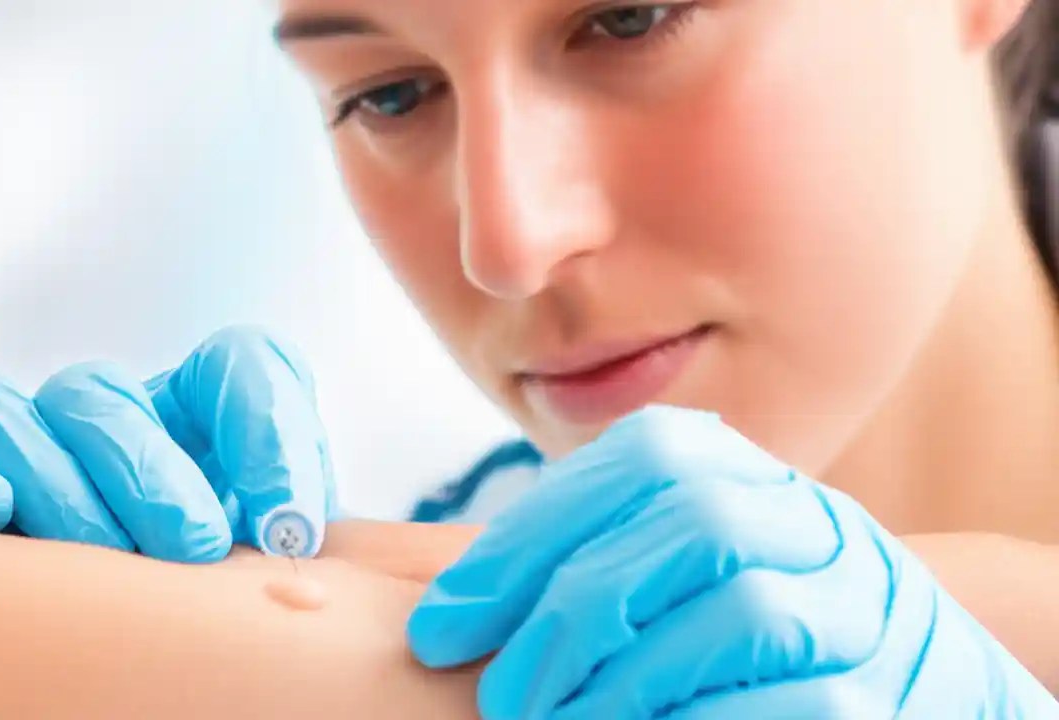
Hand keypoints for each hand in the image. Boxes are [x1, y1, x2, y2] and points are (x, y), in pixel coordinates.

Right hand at [0, 326, 335, 561]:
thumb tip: (295, 542)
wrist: (154, 635)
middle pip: (97, 391)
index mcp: (198, 412)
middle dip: (148, 468)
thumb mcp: (265, 561)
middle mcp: (101, 412)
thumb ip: (286, 529)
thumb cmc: (217, 594)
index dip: (266, 425)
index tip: (290, 519)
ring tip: (99, 552)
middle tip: (191, 545)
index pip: (239, 362)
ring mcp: (7, 444)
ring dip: (50, 477)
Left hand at [406, 405, 1054, 717]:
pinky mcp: (885, 693)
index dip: (525, 543)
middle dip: (573, 614)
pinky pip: (795, 699)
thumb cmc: (718, 617)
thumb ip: (532, 554)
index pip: (631, 468)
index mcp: (738, 466)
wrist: (895, 664)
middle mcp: (808, 514)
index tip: (441, 628)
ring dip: (629, 680)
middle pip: (687, 524)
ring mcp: (862, 599)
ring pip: (739, 610)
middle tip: (503, 697)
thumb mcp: (635, 563)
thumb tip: (344, 548)